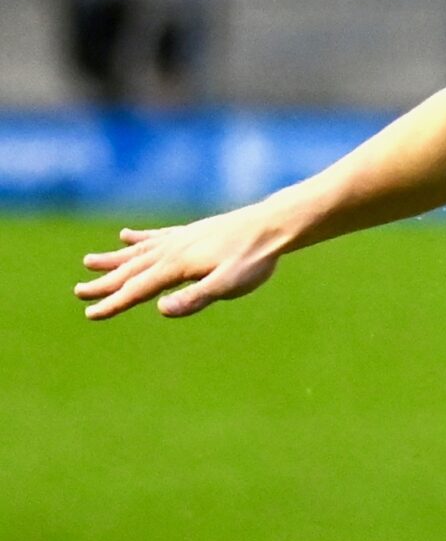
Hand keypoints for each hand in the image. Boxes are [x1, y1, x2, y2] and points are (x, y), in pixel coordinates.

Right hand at [76, 207, 293, 320]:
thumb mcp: (228, 284)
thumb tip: (160, 309)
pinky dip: (138, 238)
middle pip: (131, 270)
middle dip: (105, 283)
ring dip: (114, 259)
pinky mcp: (191, 232)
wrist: (272, 225)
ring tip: (89, 261)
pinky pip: (156, 236)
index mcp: (176, 266)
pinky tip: (126, 235)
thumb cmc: (253, 259)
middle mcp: (172, 250)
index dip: (113, 303)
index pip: (138, 289)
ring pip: (138, 251)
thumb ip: (195, 298)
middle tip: (79, 292)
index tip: (91, 314)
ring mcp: (180, 238)